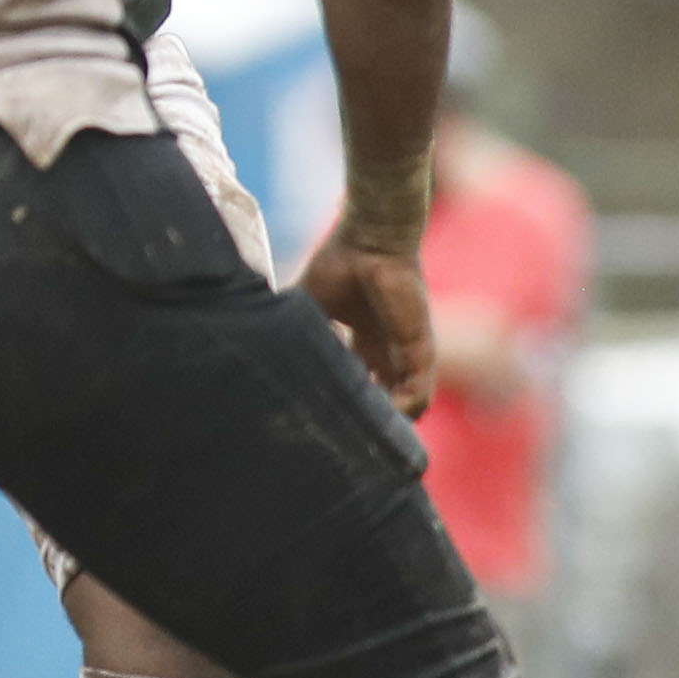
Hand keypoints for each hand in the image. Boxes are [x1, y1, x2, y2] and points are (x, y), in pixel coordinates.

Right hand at [301, 230, 436, 418]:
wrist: (368, 241)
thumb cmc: (339, 263)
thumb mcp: (308, 305)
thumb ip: (295, 329)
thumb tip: (258, 350)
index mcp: (363, 336)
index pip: (361, 380)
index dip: (349, 400)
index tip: (330, 416)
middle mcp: (387, 346)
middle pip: (385, 394)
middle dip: (371, 416)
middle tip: (350, 436)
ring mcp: (405, 349)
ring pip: (406, 400)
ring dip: (388, 419)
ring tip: (364, 436)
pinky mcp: (419, 347)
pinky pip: (420, 391)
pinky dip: (404, 409)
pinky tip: (382, 418)